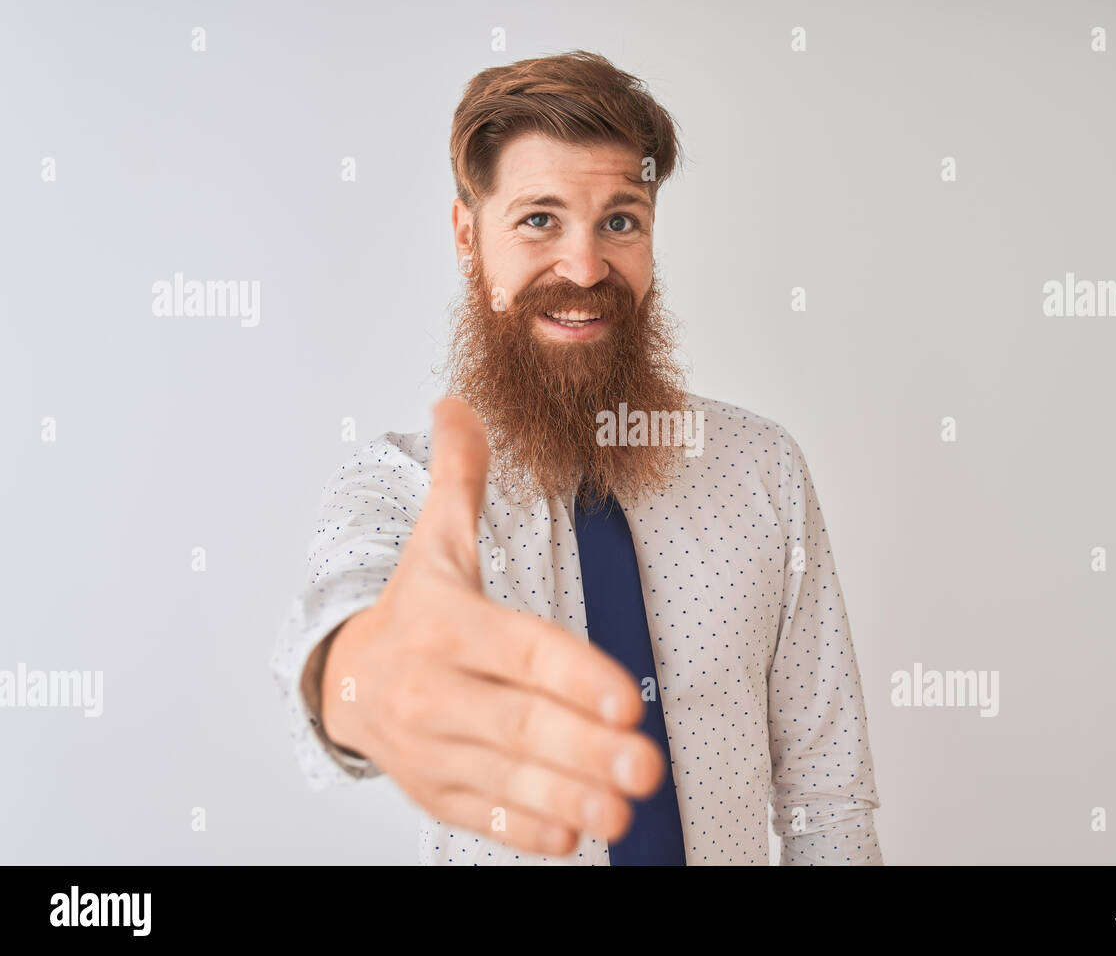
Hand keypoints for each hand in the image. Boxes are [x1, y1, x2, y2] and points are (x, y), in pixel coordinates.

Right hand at [320, 397, 664, 855]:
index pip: (517, 648)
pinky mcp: (434, 791)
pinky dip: (524, 828)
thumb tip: (457, 403)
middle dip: (583, 747)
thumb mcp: (434, 543)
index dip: (572, 675)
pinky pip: (479, 813)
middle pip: (516, 721)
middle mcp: (432, 688)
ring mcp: (431, 746)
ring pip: (504, 775)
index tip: (628, 698)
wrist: (345, 680)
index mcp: (444, 623)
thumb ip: (460, 481)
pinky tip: (573, 837)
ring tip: (625, 812)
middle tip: (647, 765)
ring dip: (567, 795)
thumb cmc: (416, 610)